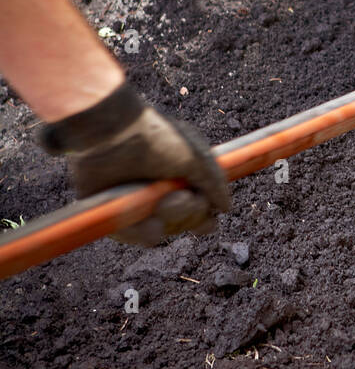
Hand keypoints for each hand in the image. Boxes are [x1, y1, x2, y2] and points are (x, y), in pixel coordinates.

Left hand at [39, 84, 230, 246]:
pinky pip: (134, 236)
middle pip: (183, 225)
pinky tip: (144, 215)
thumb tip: (226, 208)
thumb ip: (216, 183)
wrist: (113, 132)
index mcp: (181, 180)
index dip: (204, 220)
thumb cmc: (157, 138)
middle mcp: (159, 194)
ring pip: (160, 233)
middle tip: (177, 197)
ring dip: (166, 220)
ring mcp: (137, 204)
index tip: (206, 222)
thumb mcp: (196, 157)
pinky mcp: (114, 212)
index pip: (200, 211)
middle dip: (186, 214)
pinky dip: (140, 230)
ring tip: (158, 202)